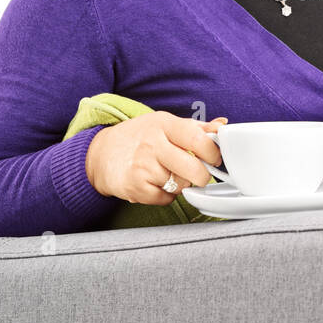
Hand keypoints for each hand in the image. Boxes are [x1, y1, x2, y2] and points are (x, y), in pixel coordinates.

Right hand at [85, 112, 227, 204]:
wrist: (100, 154)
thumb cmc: (138, 137)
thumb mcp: (164, 124)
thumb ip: (195, 127)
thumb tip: (222, 126)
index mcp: (163, 124)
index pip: (198, 139)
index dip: (213, 152)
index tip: (214, 158)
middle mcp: (152, 144)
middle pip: (194, 169)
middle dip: (203, 176)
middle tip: (199, 174)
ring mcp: (143, 167)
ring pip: (181, 185)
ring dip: (181, 184)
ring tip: (169, 174)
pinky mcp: (135, 187)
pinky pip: (166, 198)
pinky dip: (167, 196)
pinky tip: (157, 184)